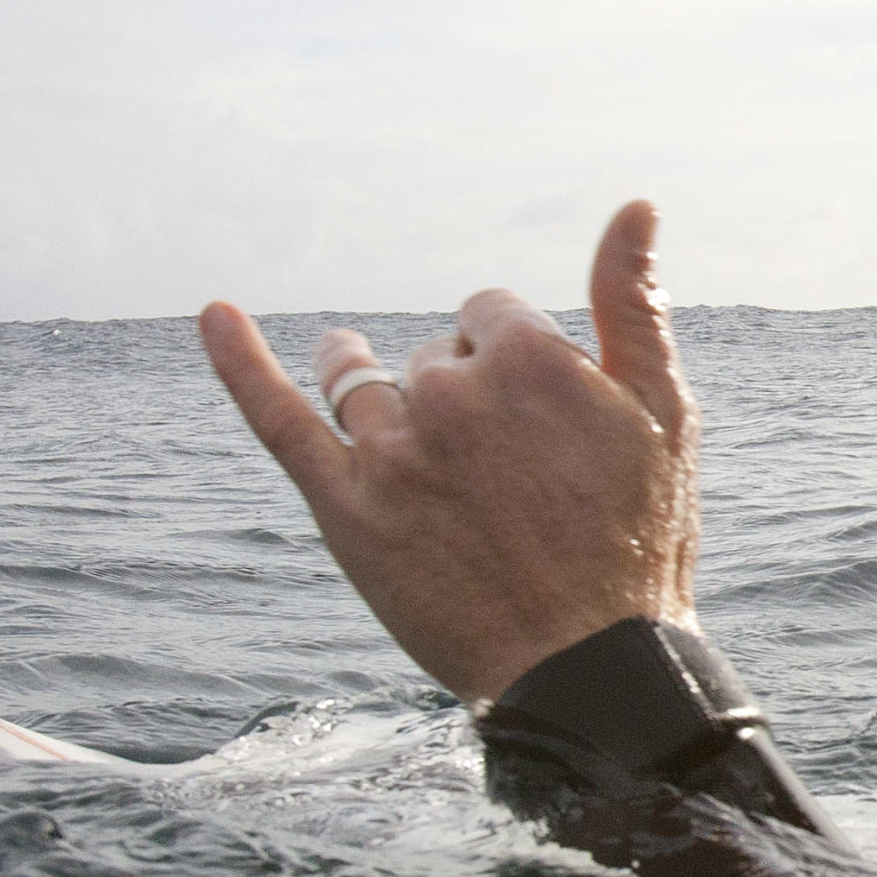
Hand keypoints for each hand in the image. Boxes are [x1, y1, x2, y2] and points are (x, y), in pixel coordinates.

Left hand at [200, 201, 700, 705]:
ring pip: (367, 380)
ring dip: (367, 372)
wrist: (588, 670)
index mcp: (527, 359)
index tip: (541, 420)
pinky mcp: (344, 506)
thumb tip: (636, 206)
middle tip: (504, 469)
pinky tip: (213, 315)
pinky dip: (239, 363)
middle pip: (434, 354)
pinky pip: (279, 418)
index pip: (490, 315)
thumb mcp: (664, 414)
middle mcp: (449, 392)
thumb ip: (635, 303)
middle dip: (461, 389)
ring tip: (370, 383)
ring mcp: (390, 449)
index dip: (516, 359)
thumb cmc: (638, 545)